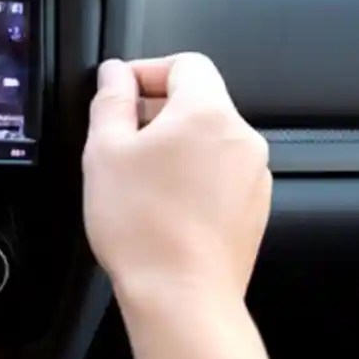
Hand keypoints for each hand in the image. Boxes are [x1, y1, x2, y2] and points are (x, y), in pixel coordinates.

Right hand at [82, 53, 270, 309]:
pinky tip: (162, 205)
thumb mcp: (104, 151)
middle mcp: (241, 136)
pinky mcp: (254, 207)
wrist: (181, 295)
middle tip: (119, 140)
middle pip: (199, 100)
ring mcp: (254, 174)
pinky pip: (221, 174)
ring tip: (138, 179)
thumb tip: (115, 74)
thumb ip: (111, 100)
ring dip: (175, 146)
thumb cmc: (143, 227)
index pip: (185, 63)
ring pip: (209, 139)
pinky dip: (193, 177)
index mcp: (207, 112)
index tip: (120, 92)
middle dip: (157, 111)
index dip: (147, 71)